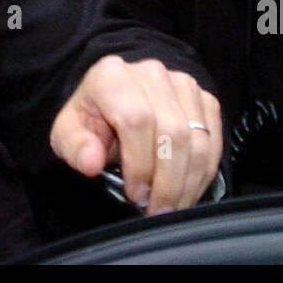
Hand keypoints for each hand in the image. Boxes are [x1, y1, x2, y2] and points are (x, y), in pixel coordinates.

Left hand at [50, 56, 221, 215]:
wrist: (115, 99)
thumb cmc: (92, 119)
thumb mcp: (68, 132)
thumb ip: (75, 146)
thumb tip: (91, 161)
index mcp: (112, 76)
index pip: (136, 119)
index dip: (139, 163)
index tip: (135, 194)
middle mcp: (151, 72)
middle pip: (173, 131)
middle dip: (168, 180)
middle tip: (157, 210)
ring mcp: (182, 82)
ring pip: (198, 137)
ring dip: (188, 181)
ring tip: (172, 206)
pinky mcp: (203, 97)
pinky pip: (214, 138)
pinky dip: (204, 172)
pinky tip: (187, 190)